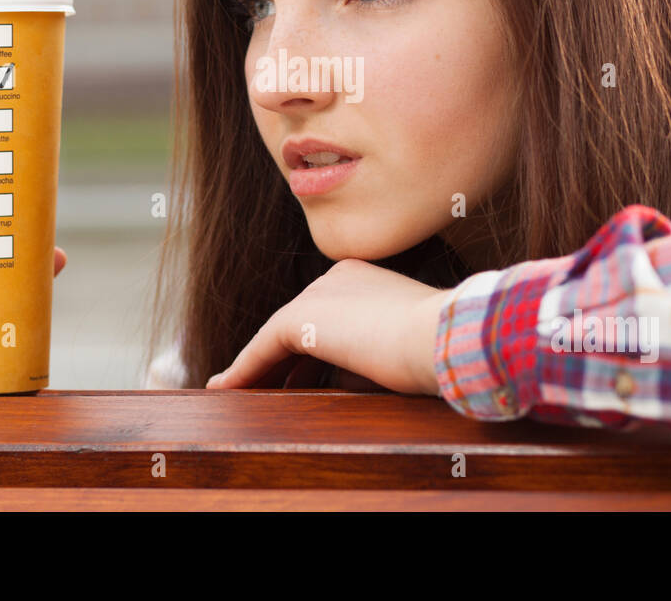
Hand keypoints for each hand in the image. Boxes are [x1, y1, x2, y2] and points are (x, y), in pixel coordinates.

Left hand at [205, 258, 446, 395]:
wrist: (444, 338)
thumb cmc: (435, 351)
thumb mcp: (396, 352)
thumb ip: (364, 360)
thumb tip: (339, 384)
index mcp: (362, 279)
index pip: (324, 317)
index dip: (307, 352)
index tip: (295, 380)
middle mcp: (335, 278)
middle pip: (297, 325)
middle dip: (278, 361)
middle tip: (261, 391)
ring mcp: (317, 293)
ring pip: (277, 336)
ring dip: (255, 367)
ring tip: (235, 393)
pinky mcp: (301, 317)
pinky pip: (263, 347)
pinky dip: (244, 369)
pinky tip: (226, 390)